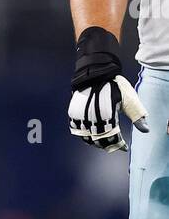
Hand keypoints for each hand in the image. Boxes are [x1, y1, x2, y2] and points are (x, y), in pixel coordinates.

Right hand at [68, 26, 147, 151]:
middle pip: (100, 141)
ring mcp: (81, 116)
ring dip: (95, 142)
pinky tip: (90, 135)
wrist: (95, 72)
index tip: (124, 147)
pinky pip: (76, 130)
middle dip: (108, 146)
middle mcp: (93, 118)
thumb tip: (145, 130)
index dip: (119, 145)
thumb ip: (137, 116)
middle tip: (114, 146)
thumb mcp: (129, 99)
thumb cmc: (114, 84)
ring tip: (102, 141)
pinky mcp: (73, 113)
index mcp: (108, 116)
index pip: (114, 138)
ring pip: (87, 138)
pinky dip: (83, 135)